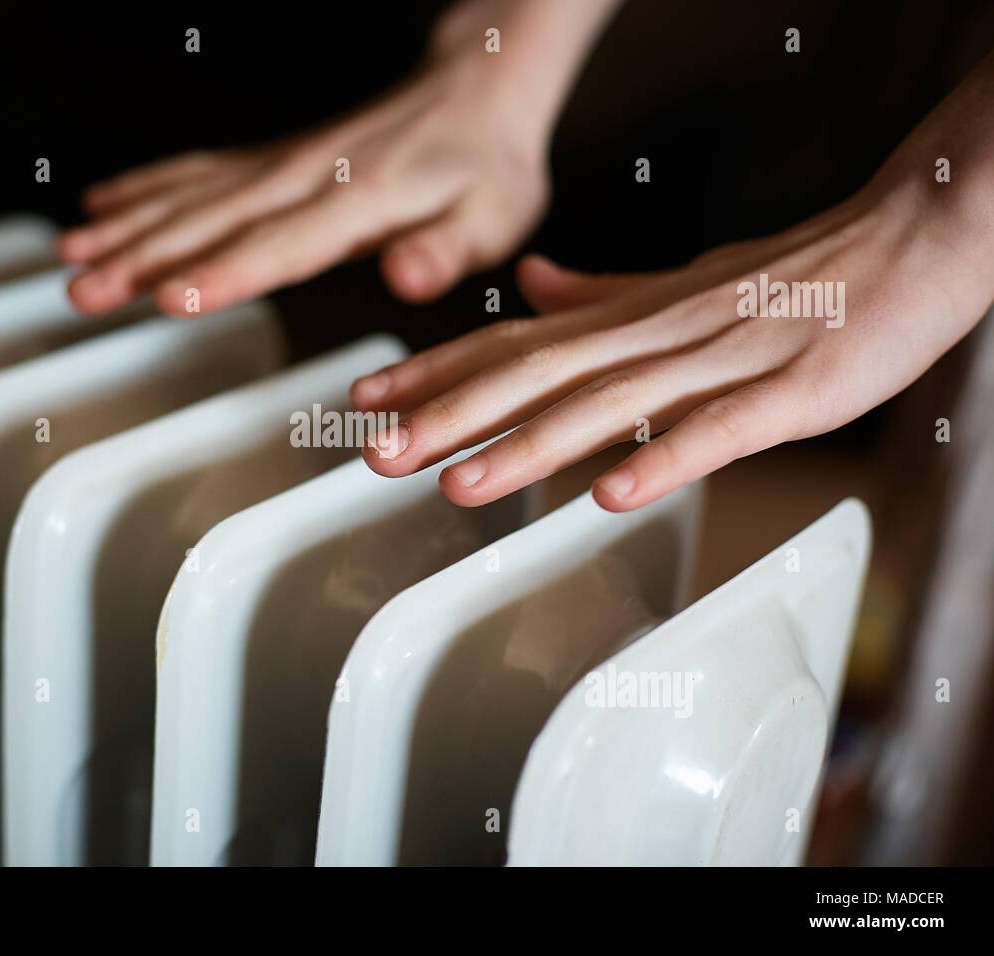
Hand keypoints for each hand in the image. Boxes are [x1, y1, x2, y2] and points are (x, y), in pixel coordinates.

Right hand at [59, 0, 618, 315]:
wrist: (476, 89)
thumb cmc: (487, 166)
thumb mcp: (494, 216)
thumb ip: (449, 250)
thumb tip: (409, 278)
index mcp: (362, 197)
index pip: (281, 243)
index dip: (223, 273)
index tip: (168, 295)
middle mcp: (309, 174)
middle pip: (212, 220)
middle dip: (140, 257)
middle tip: (80, 290)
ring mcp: (282, 164)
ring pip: (190, 194)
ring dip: (126, 227)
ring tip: (68, 258)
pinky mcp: (270, 161)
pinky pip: (195, 171)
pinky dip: (143, 189)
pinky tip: (100, 208)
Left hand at [353, 50, 993, 511]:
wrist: (915, 234)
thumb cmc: (799, 271)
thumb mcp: (682, 282)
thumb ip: (603, 295)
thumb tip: (530, 287)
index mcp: (631, 314)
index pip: (514, 344)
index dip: (437, 375)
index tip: (366, 403)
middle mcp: (659, 334)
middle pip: (539, 378)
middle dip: (452, 419)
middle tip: (375, 456)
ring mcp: (722, 363)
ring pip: (608, 406)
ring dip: (528, 447)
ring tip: (458, 486)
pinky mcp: (791, 393)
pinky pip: (718, 429)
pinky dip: (662, 459)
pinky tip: (608, 494)